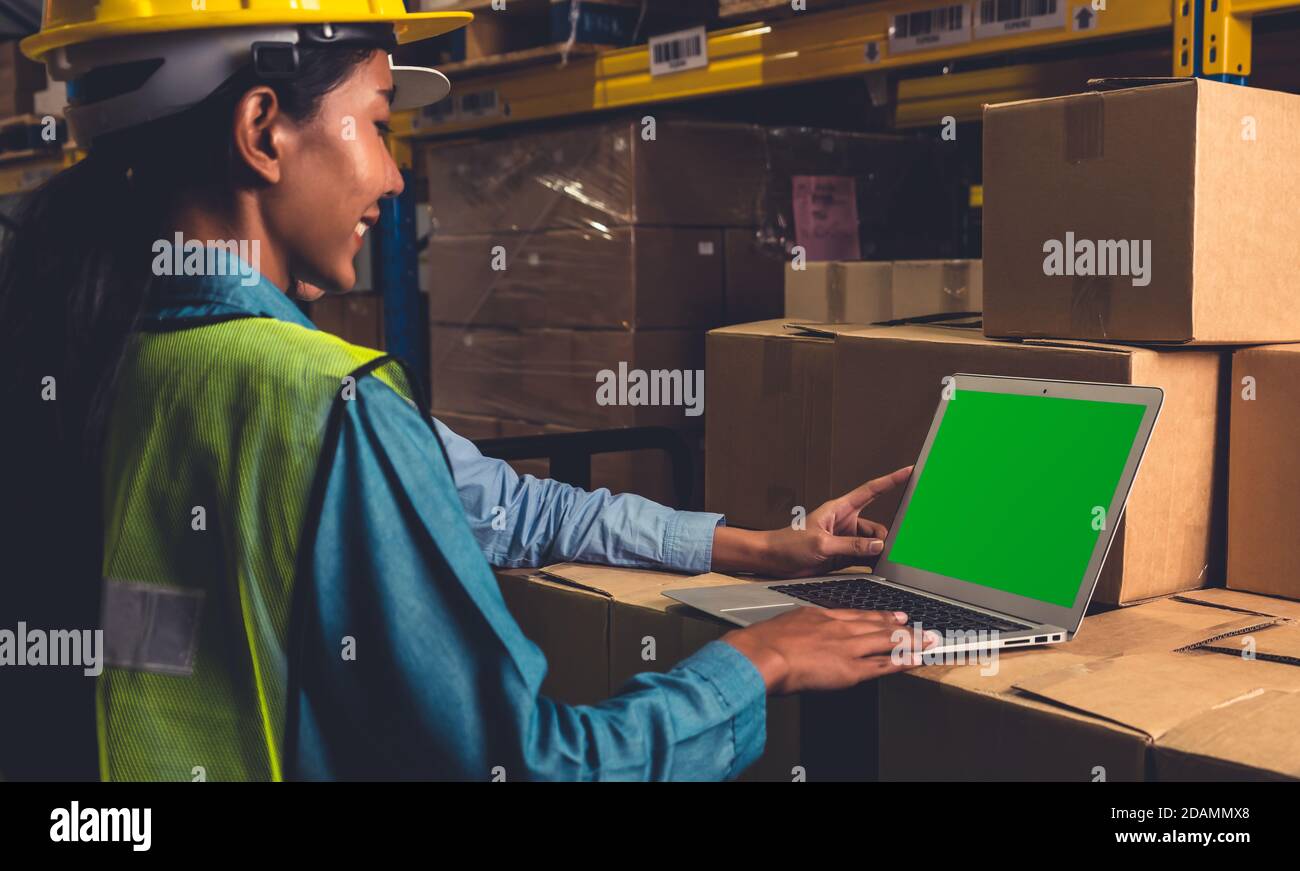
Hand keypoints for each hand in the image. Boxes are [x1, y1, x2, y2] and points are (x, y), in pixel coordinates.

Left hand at [711, 466, 913, 577]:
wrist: (774, 560)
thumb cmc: (789, 544)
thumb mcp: (822, 544)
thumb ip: (851, 545)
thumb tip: (878, 545)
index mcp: (840, 509)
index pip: (871, 490)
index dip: (891, 480)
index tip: (909, 471)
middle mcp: (845, 522)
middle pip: (877, 526)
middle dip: (883, 538)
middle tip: (885, 550)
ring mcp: (845, 539)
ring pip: (873, 544)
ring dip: (877, 553)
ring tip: (876, 563)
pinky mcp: (843, 555)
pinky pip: (865, 556)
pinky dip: (871, 562)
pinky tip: (876, 568)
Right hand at [722, 607, 939, 693]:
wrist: (761, 654)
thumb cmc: (762, 643)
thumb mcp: (780, 627)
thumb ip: (793, 632)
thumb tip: (793, 639)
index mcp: (820, 617)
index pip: (856, 616)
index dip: (876, 616)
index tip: (891, 616)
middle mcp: (838, 628)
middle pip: (876, 626)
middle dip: (899, 627)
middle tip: (917, 626)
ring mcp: (847, 647)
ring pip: (886, 642)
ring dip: (911, 642)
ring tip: (928, 640)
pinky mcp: (850, 669)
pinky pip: (883, 665)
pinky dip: (903, 662)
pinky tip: (916, 660)